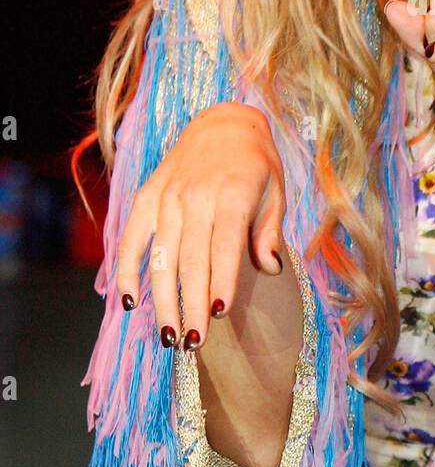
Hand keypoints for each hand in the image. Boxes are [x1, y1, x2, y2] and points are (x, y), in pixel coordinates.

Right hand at [116, 101, 287, 350]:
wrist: (223, 123)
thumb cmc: (256, 165)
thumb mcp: (275, 191)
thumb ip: (268, 231)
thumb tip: (269, 268)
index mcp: (231, 195)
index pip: (225, 247)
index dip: (221, 282)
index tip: (219, 315)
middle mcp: (195, 196)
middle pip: (191, 260)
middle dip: (191, 305)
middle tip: (194, 343)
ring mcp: (167, 197)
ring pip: (161, 256)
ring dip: (162, 299)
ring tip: (169, 336)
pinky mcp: (146, 198)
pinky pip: (132, 239)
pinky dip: (126, 270)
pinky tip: (128, 302)